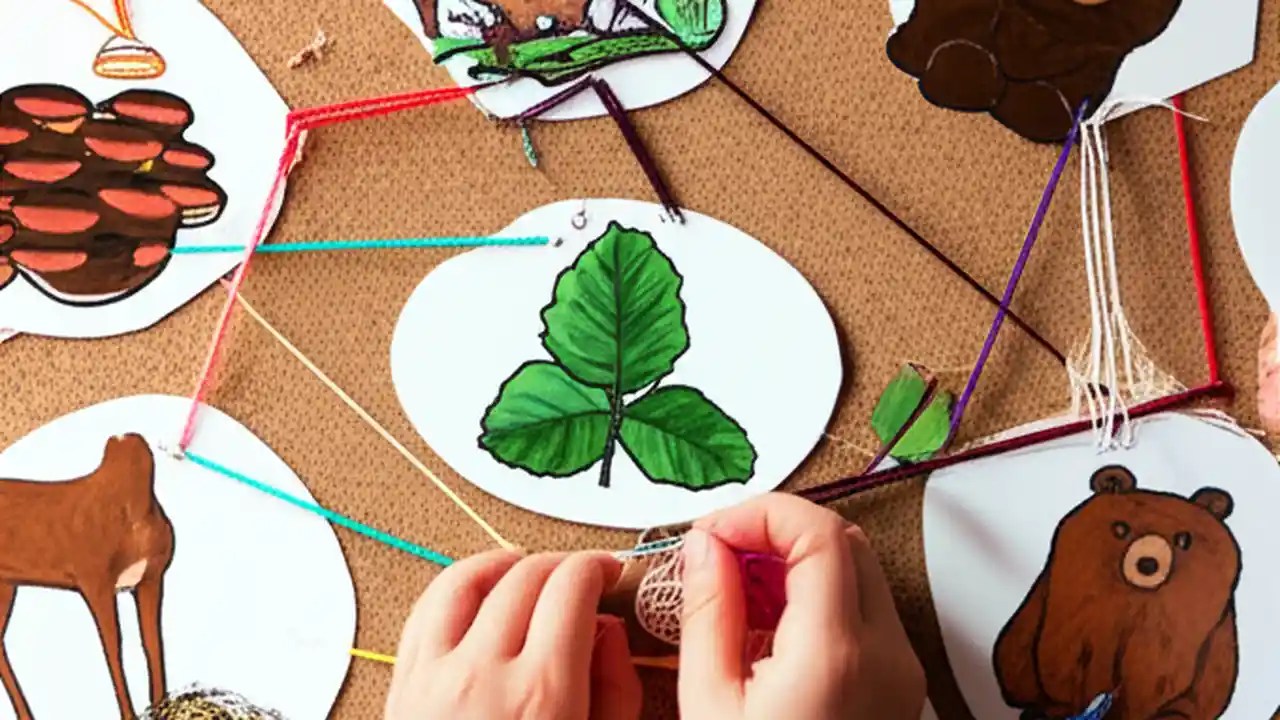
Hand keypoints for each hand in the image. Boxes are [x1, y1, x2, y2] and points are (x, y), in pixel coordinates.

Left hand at [385, 550, 642, 719]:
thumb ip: (613, 688)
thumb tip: (606, 631)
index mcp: (542, 694)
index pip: (572, 586)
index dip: (597, 567)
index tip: (606, 572)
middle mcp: (483, 675)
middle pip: (526, 576)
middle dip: (560, 565)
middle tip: (578, 577)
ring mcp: (434, 677)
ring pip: (466, 579)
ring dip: (503, 565)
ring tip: (525, 571)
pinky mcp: (402, 687)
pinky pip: (424, 612)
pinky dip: (455, 589)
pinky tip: (476, 595)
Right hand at [678, 493, 925, 719]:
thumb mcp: (708, 701)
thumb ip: (708, 610)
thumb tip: (706, 544)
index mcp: (836, 654)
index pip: (818, 533)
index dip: (760, 514)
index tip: (711, 530)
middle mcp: (885, 653)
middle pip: (844, 542)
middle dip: (776, 530)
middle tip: (717, 550)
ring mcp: (899, 668)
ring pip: (856, 570)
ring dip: (795, 558)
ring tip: (734, 587)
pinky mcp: (897, 681)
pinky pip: (862, 608)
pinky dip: (815, 593)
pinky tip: (764, 620)